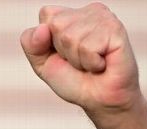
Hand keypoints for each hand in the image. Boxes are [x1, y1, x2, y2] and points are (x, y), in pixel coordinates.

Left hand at [20, 4, 140, 118]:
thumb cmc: (74, 80)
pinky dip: (90, 63)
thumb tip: (42, 28)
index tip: (63, 54)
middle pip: (56, 24)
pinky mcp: (115, 29)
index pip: (46, 14)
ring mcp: (103, 18)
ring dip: (77, 59)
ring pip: (70, 36)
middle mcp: (88, 11)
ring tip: (90, 63)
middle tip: (79, 61)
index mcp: (71, 14)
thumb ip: (31, 43)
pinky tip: (101, 63)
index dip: (47, 41)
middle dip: (63, 51)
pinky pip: (87, 47)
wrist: (99, 100)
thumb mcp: (42, 63)